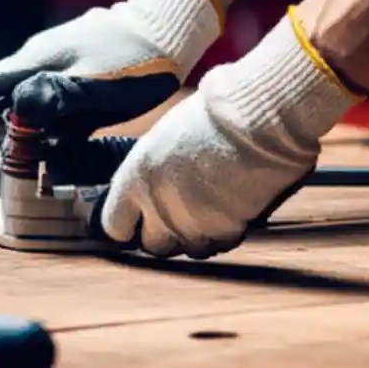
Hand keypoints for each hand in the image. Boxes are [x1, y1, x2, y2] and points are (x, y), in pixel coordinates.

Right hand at [0, 0, 221, 153]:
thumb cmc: (138, 59)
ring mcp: (46, 72)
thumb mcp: (101, 83)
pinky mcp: (63, 82)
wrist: (167, 27)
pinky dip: (22, 129)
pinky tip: (36, 149)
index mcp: (31, 66)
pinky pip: (30, 107)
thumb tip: (18, 109)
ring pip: (3, 102)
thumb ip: (60, 96)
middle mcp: (30, 66)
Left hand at [99, 10, 360, 258]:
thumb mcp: (162, 140)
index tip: (138, 222)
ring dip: (198, 236)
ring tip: (212, 211)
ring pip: (188, 249)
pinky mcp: (223, 230)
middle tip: (182, 216)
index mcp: (134, 179)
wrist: (255, 121)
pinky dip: (227, 234)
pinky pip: (220, 245)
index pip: (114, 225)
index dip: (128, 225)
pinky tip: (235, 211)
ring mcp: (189, 223)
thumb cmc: (210, 118)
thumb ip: (152, 171)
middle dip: (166, 235)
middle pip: (152, 245)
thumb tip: (153, 184)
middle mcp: (156, 206)